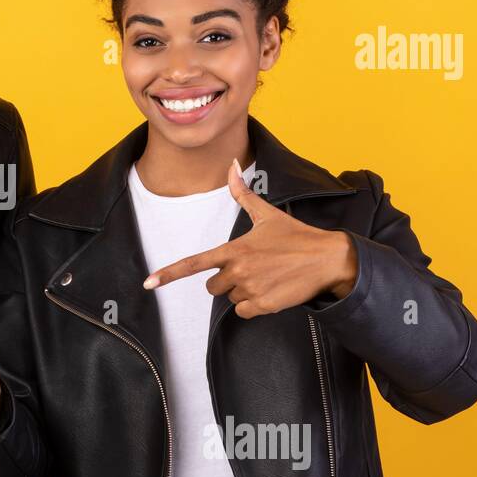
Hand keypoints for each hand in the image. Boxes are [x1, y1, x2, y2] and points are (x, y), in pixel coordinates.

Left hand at [141, 158, 357, 318]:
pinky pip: (244, 312)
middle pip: (213, 287)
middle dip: (226, 281)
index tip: (149, 283)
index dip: (169, 273)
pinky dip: (254, 306)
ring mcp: (251, 289)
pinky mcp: (264, 305)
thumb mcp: (267, 214)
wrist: (328, 259)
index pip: (194, 263)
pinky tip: (271, 291)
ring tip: (267, 277)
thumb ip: (242, 193)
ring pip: (230, 299)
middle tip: (252, 270)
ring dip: (243, 292)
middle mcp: (239, 270)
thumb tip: (232, 165)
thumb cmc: (296, 236)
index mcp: (234, 249)